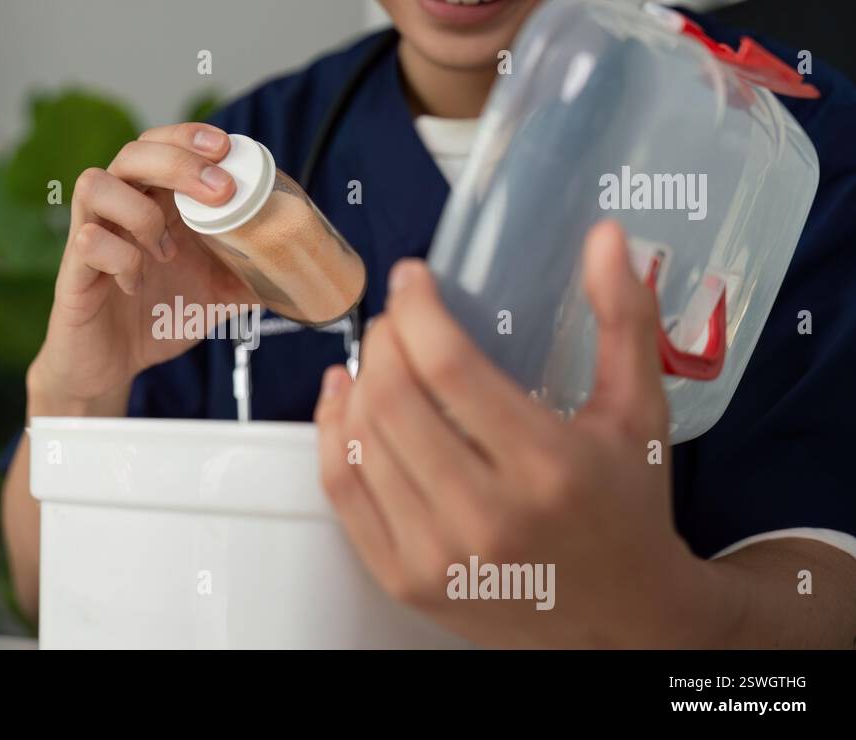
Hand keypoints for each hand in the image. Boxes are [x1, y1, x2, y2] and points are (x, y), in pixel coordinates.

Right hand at [28, 123, 257, 414]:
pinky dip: (119, 257)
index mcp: (152, 203)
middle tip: (219, 191)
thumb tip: (300, 270)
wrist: (109, 367)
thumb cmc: (154, 318)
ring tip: (166, 247)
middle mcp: (118, 211)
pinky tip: (137, 281)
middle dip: (179, 163)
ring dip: (141, 209)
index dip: (190, 136)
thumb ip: (251, 275)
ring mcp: (91, 237)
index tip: (226, 148)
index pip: (162, 144)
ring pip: (95, 184)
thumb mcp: (216, 294)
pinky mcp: (74, 272)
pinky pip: (88, 242)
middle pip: (132, 152)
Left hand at [314, 221, 735, 646]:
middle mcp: (486, 517)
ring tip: (379, 354)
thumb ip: (622, 319)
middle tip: (398, 319)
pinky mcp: (404, 579)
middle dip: (385, 341)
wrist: (622, 620)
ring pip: (362, 440)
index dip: (418, 311)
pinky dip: (334, 434)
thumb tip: (604, 237)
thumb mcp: (639, 412)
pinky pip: (343, 490)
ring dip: (359, 381)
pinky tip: (344, 399)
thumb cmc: (628, 509)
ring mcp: (437, 555)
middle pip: (394, 400)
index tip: (412, 279)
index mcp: (547, 468)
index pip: (451, 370)